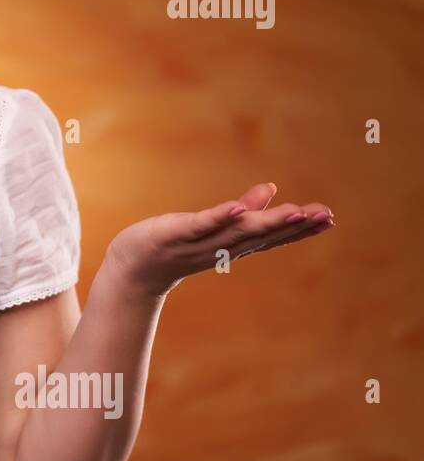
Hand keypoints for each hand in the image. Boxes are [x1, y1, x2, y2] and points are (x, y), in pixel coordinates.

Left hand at [104, 182, 333, 299]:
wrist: (131, 271)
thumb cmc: (172, 246)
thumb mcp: (210, 228)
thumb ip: (241, 211)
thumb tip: (270, 189)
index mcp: (230, 245)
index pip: (270, 237)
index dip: (299, 229)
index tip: (329, 219)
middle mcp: (219, 248)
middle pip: (260, 235)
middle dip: (293, 226)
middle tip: (324, 216)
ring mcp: (197, 243)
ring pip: (236, 233)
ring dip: (265, 222)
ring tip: (294, 211)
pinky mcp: (174, 235)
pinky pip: (199, 226)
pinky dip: (219, 218)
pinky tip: (238, 208)